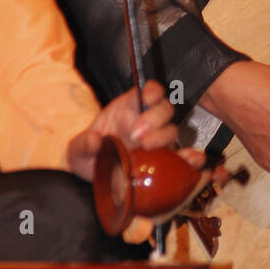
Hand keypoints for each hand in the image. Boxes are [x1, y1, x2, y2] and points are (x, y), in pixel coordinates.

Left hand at [66, 79, 186, 181]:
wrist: (94, 178)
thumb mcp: (78, 150)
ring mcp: (157, 140)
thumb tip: (94, 142)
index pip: (149, 91)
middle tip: (137, 136)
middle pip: (164, 109)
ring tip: (148, 149)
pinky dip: (190, 157)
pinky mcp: (164, 160)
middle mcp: (147, 121)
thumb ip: (83, 145)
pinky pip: (182, 156)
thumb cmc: (89, 156)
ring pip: (172, 130)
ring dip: (164, 137)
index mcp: (129, 108)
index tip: (147, 99)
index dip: (152, 91)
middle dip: (154, 119)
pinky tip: (191, 161)